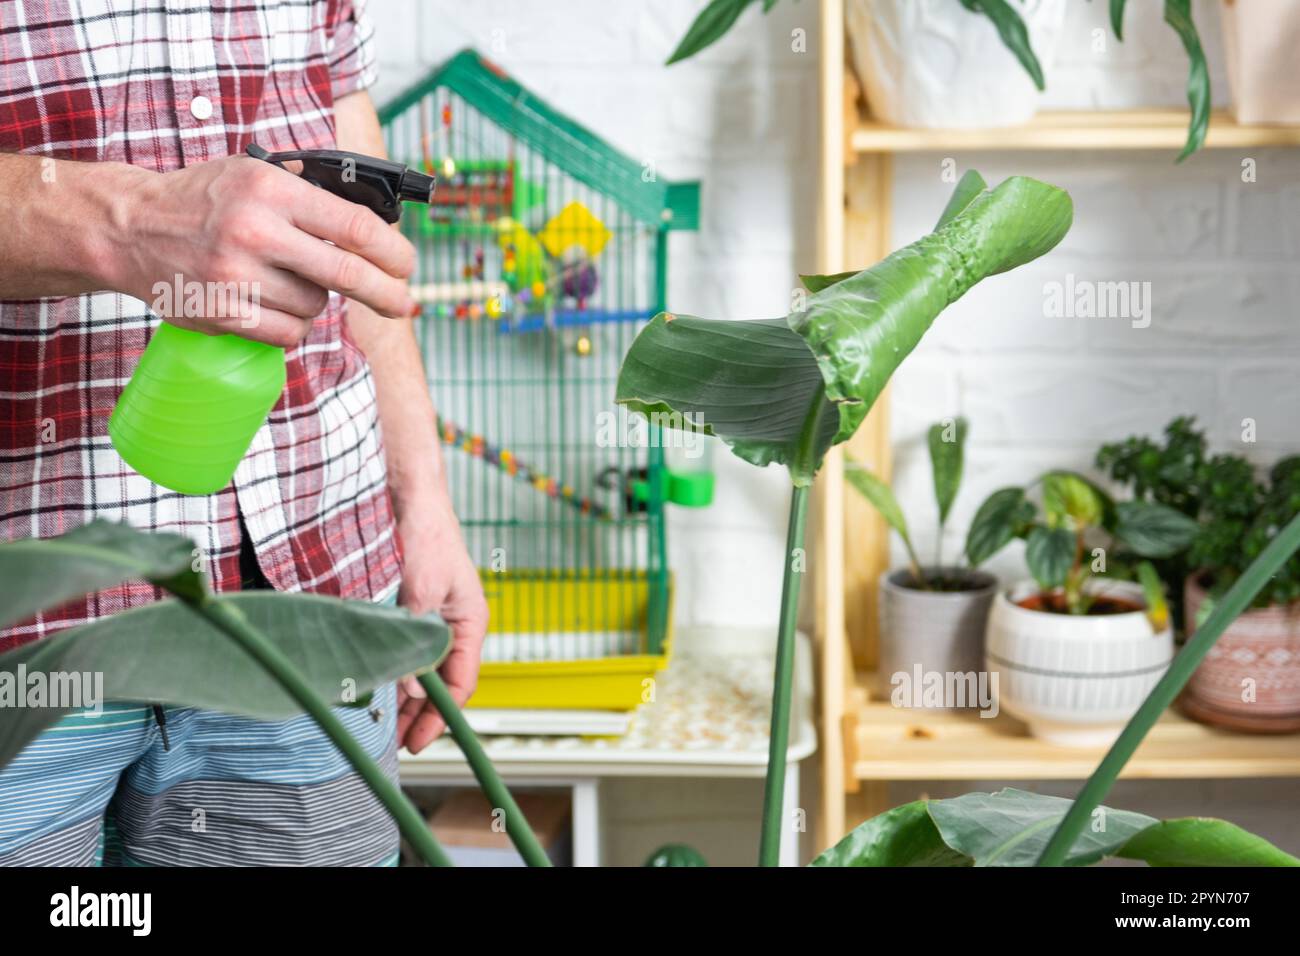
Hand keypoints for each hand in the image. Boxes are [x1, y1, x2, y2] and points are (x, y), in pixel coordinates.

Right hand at [111, 154, 416, 346]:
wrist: (131, 228)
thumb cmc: (206, 200)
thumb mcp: (256, 175)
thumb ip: (310, 197)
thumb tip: (377, 229)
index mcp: (271, 190)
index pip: (353, 227)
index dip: (392, 251)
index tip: (407, 265)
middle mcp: (255, 231)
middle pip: (346, 274)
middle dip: (385, 293)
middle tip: (404, 303)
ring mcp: (237, 276)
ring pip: (314, 307)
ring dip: (314, 301)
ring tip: (285, 280)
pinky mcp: (223, 313)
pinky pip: (287, 333)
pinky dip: (291, 325)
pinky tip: (272, 305)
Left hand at [395, 508, 488, 752]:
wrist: (407, 497)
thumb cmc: (427, 536)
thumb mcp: (422, 593)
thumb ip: (417, 642)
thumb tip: (413, 688)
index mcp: (470, 623)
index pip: (462, 683)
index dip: (442, 716)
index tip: (419, 740)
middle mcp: (452, 626)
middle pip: (442, 683)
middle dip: (422, 715)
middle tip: (398, 743)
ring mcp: (430, 618)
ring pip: (421, 669)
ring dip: (405, 697)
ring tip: (386, 725)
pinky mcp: (407, 610)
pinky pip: (403, 651)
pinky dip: (392, 671)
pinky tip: (377, 685)